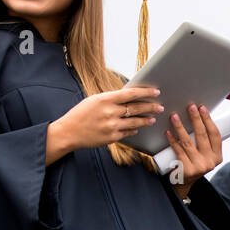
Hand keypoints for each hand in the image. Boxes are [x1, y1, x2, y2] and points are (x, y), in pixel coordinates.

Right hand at [47, 85, 161, 160]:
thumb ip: (111, 99)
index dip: (146, 92)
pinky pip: (128, 133)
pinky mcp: (112, 138)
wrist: (69, 132)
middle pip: (136, 108)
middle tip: (160, 106)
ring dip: (146, 120)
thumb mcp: (94, 100)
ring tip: (152, 119)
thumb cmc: (81, 114)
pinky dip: (134, 130)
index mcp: (105, 99)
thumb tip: (129, 97)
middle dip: (151, 107)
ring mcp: (112, 126)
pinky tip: (137, 128)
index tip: (156, 92)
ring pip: (135, 122)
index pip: (131, 93)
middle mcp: (110, 112)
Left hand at [165, 104, 222, 200]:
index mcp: (217, 156)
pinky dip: (172, 140)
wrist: (182, 184)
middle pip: (202, 136)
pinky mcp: (187, 170)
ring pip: (188, 142)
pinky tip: (168, 132)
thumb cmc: (192, 165)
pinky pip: (178, 151)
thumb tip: (198, 117)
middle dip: (196, 119)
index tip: (202, 108)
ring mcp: (199, 166)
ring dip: (180, 127)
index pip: (215, 134)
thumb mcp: (203, 155)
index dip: (208, 120)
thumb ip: (204, 142)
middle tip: (190, 107)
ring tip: (174, 116)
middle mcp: (210, 162)